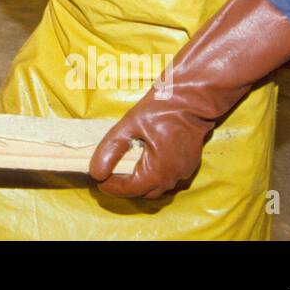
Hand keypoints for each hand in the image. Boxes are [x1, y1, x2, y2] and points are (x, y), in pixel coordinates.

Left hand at [88, 0, 289, 199]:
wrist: (194, 97)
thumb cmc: (162, 107)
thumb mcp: (130, 125)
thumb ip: (111, 149)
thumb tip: (95, 172)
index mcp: (159, 170)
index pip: (131, 189)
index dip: (111, 186)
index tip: (97, 179)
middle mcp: (174, 177)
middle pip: (144, 192)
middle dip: (124, 186)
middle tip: (106, 174)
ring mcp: (184, 171)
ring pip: (157, 187)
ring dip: (138, 182)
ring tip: (120, 168)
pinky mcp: (189, 164)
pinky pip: (167, 178)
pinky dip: (151, 175)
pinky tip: (140, 161)